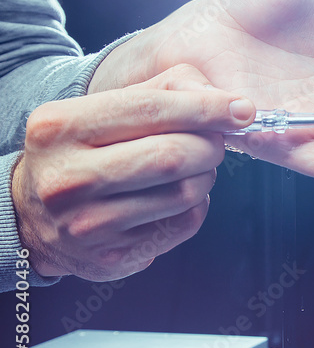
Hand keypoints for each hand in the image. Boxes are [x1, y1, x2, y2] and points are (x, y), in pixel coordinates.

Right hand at [12, 65, 254, 280]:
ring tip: (194, 168)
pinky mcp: (112, 257)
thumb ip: (164, 90)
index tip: (243, 109)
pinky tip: (177, 197)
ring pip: (184, 193)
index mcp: (61, 127)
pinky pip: (184, 224)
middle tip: (215, 142)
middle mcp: (68, 177)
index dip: (207, 109)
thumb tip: (226, 101)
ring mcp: (87, 224)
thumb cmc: (84, 151)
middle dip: (210, 145)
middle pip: (173, 155)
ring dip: (205, 176)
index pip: (151, 110)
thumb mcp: (106, 108)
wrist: (35, 215)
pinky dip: (196, 205)